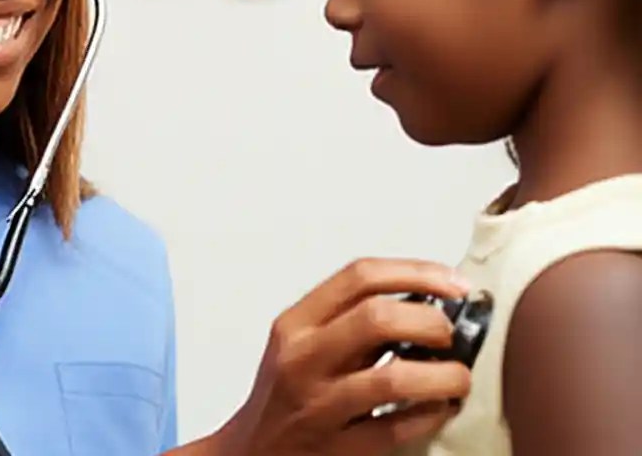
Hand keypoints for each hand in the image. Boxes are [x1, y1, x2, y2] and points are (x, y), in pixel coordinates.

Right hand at [219, 258, 472, 455]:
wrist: (251, 452)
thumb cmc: (286, 395)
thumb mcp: (303, 345)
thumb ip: (349, 321)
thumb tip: (427, 300)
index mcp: (295, 324)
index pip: (359, 277)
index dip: (417, 273)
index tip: (455, 283)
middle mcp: (301, 359)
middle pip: (377, 318)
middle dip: (432, 323)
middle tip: (451, 336)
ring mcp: (318, 406)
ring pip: (393, 378)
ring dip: (444, 375)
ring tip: (458, 377)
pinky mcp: (338, 449)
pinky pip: (398, 427)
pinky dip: (432, 414)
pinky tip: (440, 408)